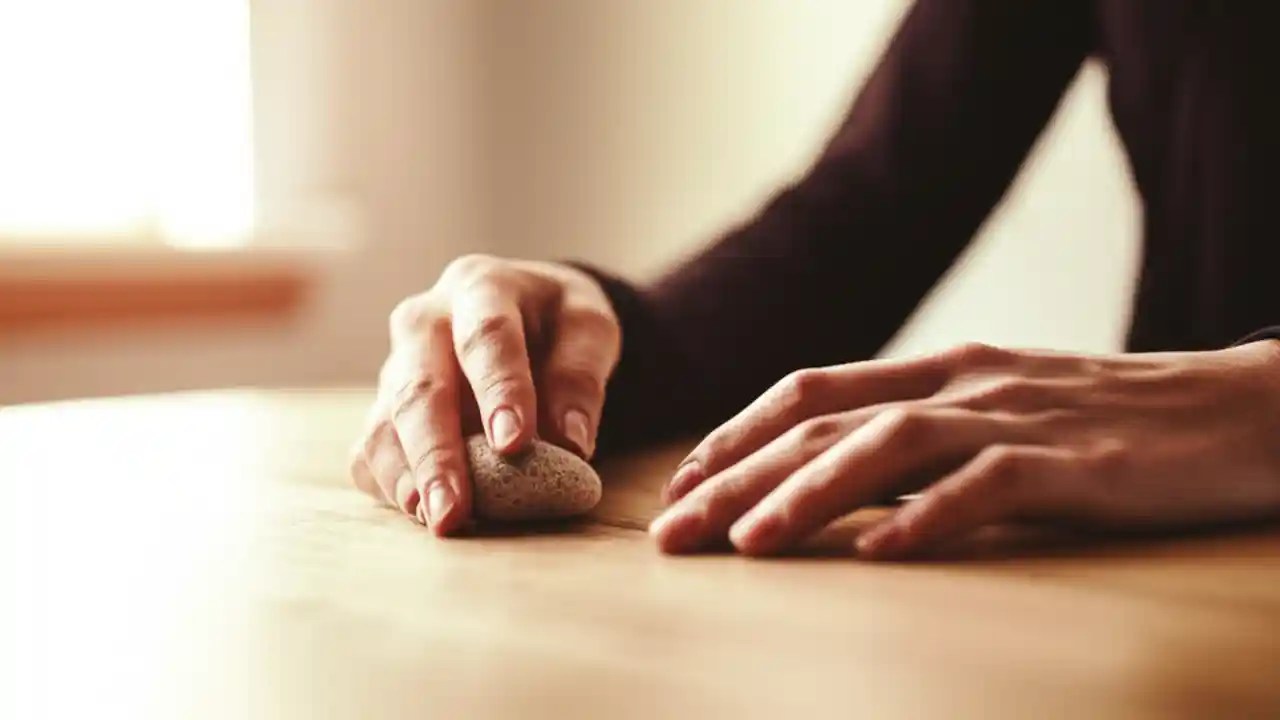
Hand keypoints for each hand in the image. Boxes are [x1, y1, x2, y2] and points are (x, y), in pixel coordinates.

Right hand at [349, 255, 620, 533]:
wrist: (527, 315)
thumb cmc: (558, 324)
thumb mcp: (589, 330)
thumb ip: (581, 376)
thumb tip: (572, 442)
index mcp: (480, 287)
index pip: (486, 338)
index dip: (499, 390)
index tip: (514, 444)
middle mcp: (424, 322)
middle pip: (421, 388)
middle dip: (437, 453)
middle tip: (455, 509)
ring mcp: (395, 366)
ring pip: (386, 423)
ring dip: (408, 477)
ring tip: (435, 520)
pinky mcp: (384, 408)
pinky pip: (370, 449)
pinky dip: (390, 483)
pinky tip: (418, 512)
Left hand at [650, 341, 1279, 558]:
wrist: (1241, 408)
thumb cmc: (1110, 420)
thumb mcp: (1000, 413)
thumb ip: (925, 436)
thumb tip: (841, 485)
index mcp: (940, 370)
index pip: (810, 392)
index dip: (737, 435)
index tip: (683, 486)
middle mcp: (964, 383)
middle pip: (825, 423)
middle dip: (740, 475)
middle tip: (675, 531)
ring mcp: (1019, 417)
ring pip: (890, 445)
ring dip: (810, 493)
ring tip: (748, 544)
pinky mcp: (1078, 460)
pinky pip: (990, 486)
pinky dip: (930, 518)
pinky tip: (881, 555)